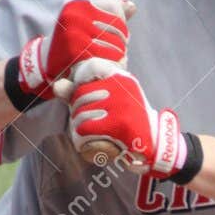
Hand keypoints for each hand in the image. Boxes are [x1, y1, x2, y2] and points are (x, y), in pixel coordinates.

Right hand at [17, 0, 130, 98]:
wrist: (47, 62)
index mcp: (77, 2)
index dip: (121, 21)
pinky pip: (106, 57)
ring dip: (120, 53)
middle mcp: (74, 13)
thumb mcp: (87, 22)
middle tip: (120, 49)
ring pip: (114, 42)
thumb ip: (110, 14)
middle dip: (122, 40)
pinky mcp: (76, 51)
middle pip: (117, 25)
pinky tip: (110, 66)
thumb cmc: (72, 41)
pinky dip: (113, 63)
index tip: (119, 32)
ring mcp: (74, 31)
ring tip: (116, 58)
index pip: (114, 5)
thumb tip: (132, 7)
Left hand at [69, 72, 185, 174]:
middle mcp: (122, 86)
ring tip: (100, 137)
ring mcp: (121, 106)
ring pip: (78, 119)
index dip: (83, 85)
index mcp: (120, 76)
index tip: (90, 99)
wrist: (156, 145)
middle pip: (78, 98)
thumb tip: (58, 87)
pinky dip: (88, 146)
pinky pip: (84, 136)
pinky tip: (103, 147)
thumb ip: (78, 93)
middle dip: (80, 115)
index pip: (90, 67)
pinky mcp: (120, 126)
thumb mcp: (106, 102)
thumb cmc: (126, 122)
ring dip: (83, 134)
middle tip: (97, 126)